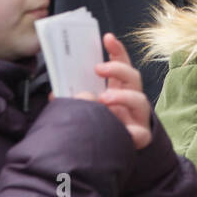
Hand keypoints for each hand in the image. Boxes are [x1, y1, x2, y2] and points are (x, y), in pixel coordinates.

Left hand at [74, 32, 151, 150]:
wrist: (104, 159)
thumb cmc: (96, 128)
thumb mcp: (83, 109)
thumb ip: (70, 99)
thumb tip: (56, 93)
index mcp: (117, 90)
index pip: (121, 65)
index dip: (117, 50)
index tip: (107, 38)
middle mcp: (130, 101)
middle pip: (134, 77)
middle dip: (118, 69)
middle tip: (98, 68)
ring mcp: (137, 118)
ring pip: (140, 100)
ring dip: (122, 97)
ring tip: (103, 99)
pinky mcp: (140, 137)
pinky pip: (139, 131)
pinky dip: (128, 128)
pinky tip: (116, 127)